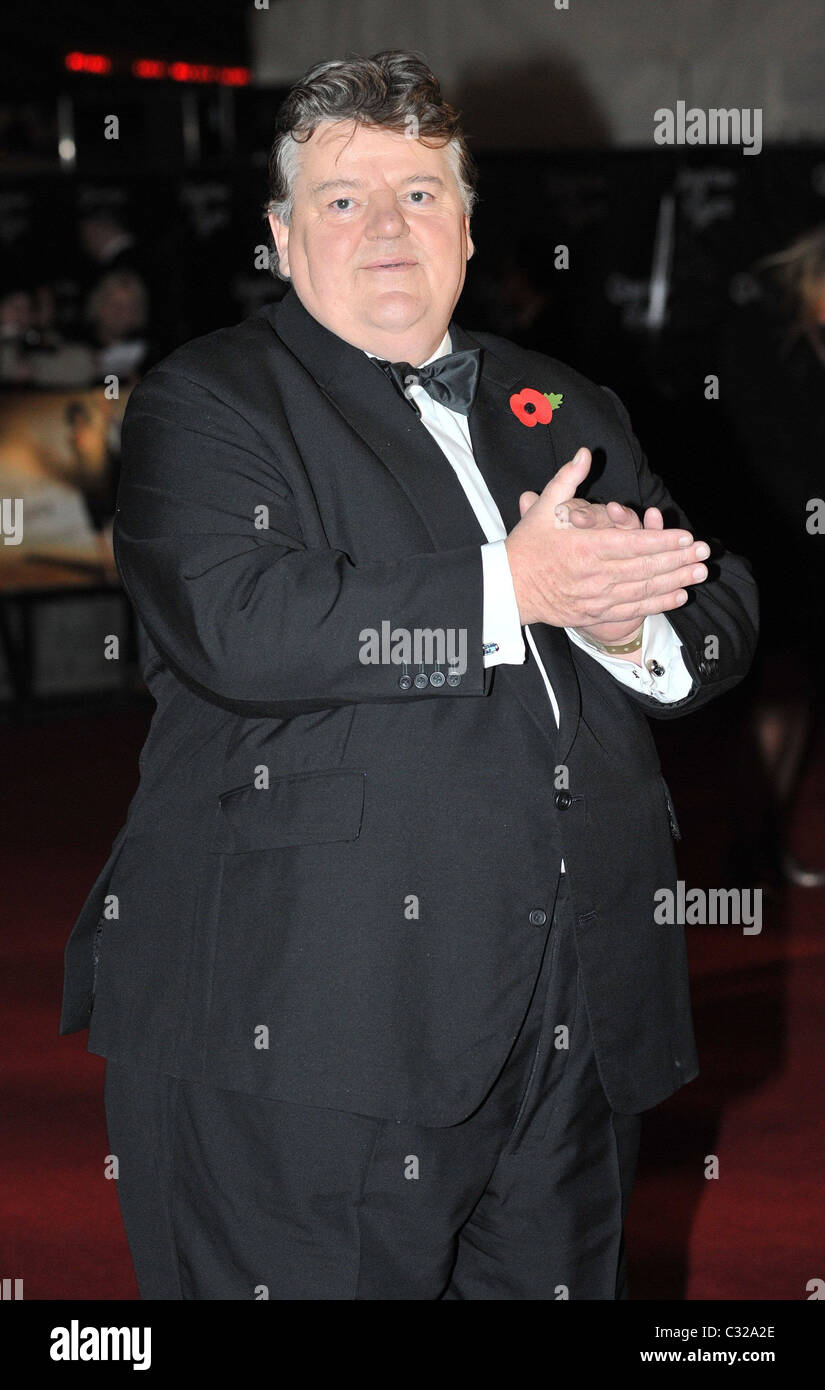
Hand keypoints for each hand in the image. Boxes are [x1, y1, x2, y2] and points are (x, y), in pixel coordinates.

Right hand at [504, 447, 709, 629]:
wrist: (508, 588)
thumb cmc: (527, 545)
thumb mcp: (544, 507)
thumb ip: (568, 479)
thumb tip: (585, 452)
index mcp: (585, 547)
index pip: (632, 544)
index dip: (662, 541)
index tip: (686, 537)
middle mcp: (594, 575)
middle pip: (645, 567)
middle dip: (678, 560)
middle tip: (705, 554)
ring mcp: (596, 597)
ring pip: (643, 589)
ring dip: (675, 581)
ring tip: (699, 573)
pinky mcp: (594, 614)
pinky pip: (632, 609)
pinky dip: (657, 604)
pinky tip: (678, 596)